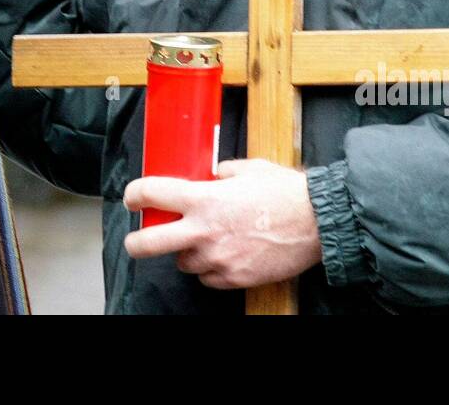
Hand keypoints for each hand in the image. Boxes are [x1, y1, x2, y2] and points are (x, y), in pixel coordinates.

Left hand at [122, 159, 322, 289]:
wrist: (316, 222)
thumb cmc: (285, 192)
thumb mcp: (249, 169)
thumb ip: (223, 173)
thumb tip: (214, 175)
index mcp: (203, 198)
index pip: (152, 194)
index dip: (135, 195)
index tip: (132, 198)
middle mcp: (204, 230)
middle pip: (148, 244)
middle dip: (135, 243)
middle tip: (135, 241)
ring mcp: (217, 258)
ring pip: (183, 263)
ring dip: (189, 253)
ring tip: (207, 242)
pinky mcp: (234, 278)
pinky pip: (208, 279)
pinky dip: (211, 270)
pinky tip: (225, 257)